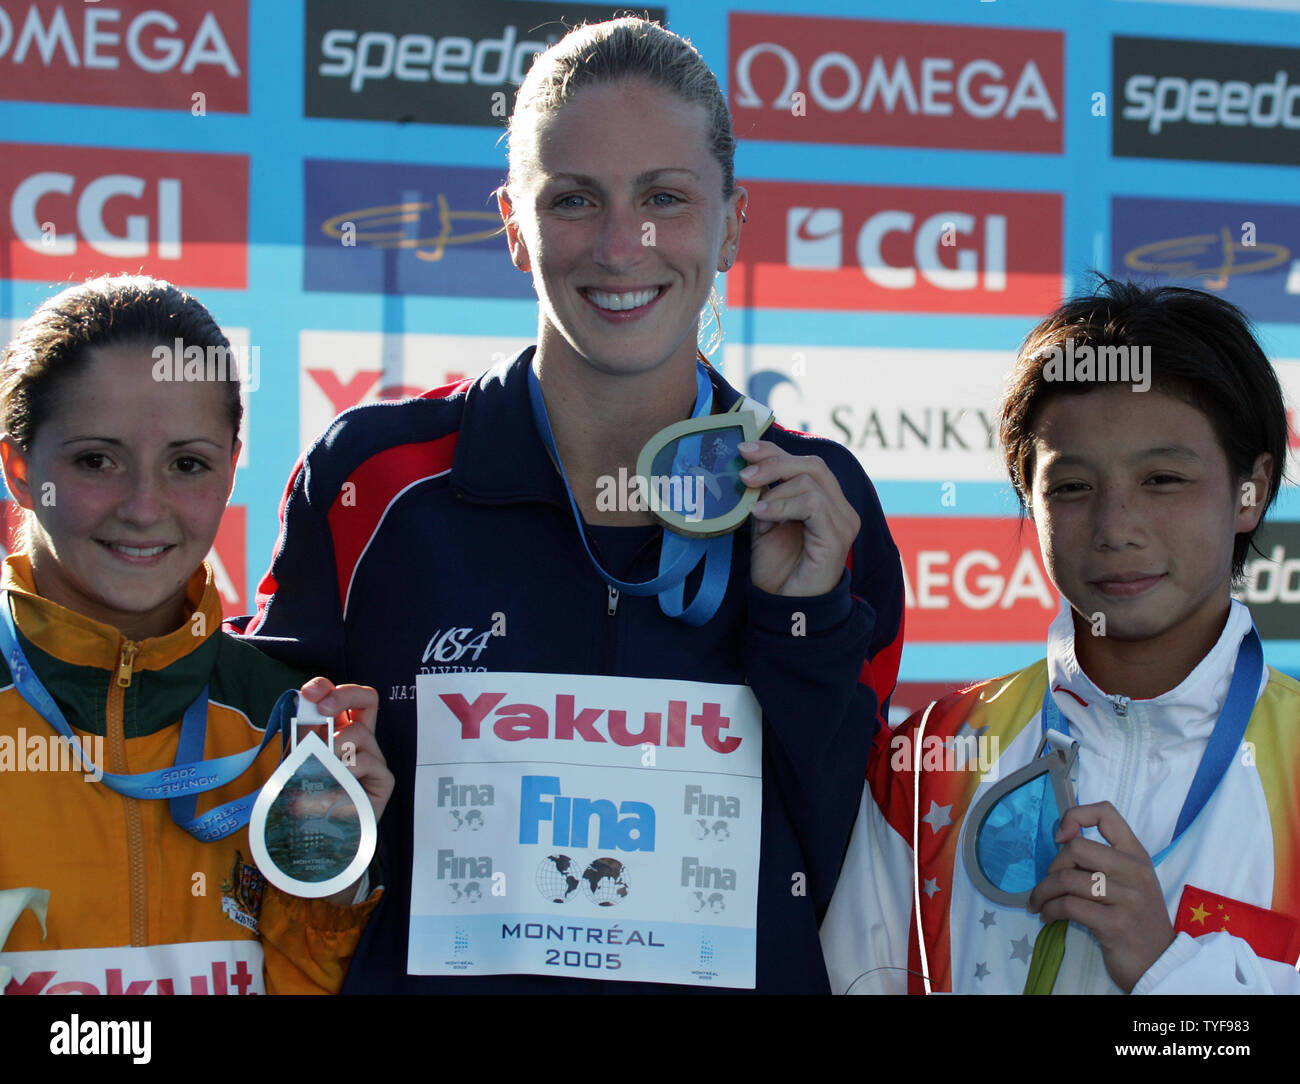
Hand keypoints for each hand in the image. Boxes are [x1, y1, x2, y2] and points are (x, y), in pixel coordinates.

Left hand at [297, 677, 392, 907]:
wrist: (322, 845)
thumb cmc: (310, 803)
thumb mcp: (300, 762)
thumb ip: (304, 733)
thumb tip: (306, 701)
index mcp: (342, 732)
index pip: (346, 699)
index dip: (330, 688)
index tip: (310, 692)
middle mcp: (362, 741)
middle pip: (367, 698)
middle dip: (344, 695)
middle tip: (323, 707)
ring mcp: (375, 759)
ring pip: (358, 733)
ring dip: (332, 746)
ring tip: (317, 768)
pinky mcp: (384, 780)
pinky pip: (365, 762)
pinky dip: (343, 771)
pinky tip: (331, 788)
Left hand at [739, 441, 858, 597]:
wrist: (785, 607)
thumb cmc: (777, 568)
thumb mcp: (766, 522)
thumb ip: (765, 495)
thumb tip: (748, 466)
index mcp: (827, 501)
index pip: (806, 463)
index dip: (775, 452)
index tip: (744, 449)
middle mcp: (841, 509)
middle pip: (813, 465)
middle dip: (774, 463)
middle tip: (744, 474)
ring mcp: (843, 522)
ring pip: (812, 481)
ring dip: (776, 489)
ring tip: (753, 506)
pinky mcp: (837, 537)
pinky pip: (813, 504)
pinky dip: (783, 504)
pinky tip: (762, 514)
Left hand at [1026, 801, 1174, 992]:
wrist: (1160, 963)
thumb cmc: (1137, 920)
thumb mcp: (1130, 882)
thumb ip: (1104, 860)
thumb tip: (1062, 842)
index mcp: (1137, 856)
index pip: (1106, 813)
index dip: (1075, 817)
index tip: (1060, 837)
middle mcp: (1134, 871)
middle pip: (1076, 848)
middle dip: (1053, 866)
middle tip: (1050, 885)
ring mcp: (1127, 898)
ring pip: (1067, 878)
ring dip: (1043, 892)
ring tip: (1040, 903)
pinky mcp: (1114, 923)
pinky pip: (1068, 905)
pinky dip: (1049, 910)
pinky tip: (1047, 917)